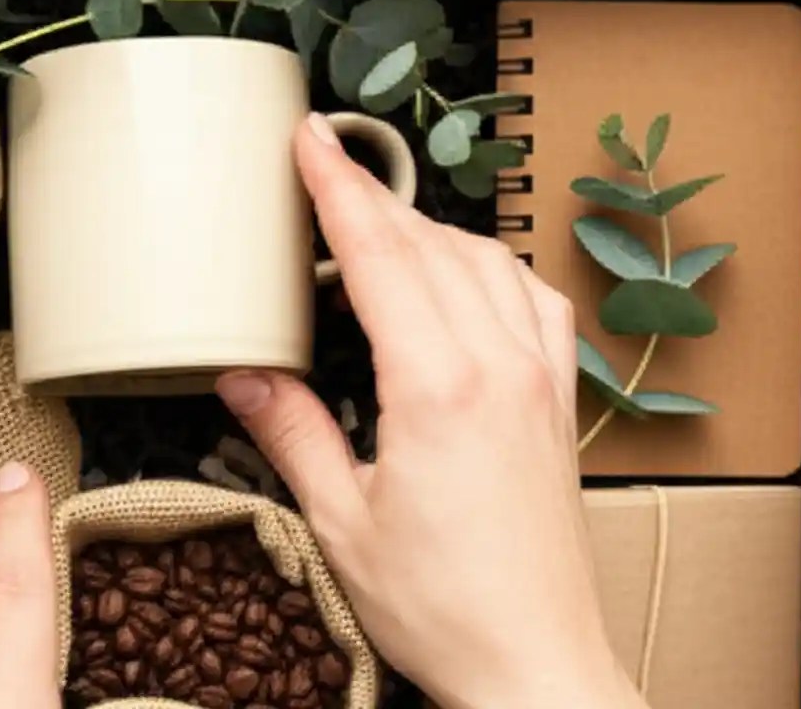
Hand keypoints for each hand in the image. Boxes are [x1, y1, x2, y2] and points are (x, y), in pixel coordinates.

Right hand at [215, 115, 647, 708]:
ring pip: (486, 260)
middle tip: (322, 171)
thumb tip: (244, 374)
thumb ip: (292, 431)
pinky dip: (491, 268)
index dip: (336, 189)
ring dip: (427, 229)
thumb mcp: (340, 520)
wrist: (533, 660)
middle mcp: (500, 366)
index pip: (379, 255)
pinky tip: (466, 278)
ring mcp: (539, 379)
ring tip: (377, 224)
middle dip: (371, 197)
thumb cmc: (443, 606)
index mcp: (439, 387)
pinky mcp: (557, 401)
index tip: (309, 142)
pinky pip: (534, 300)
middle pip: (430, 244)